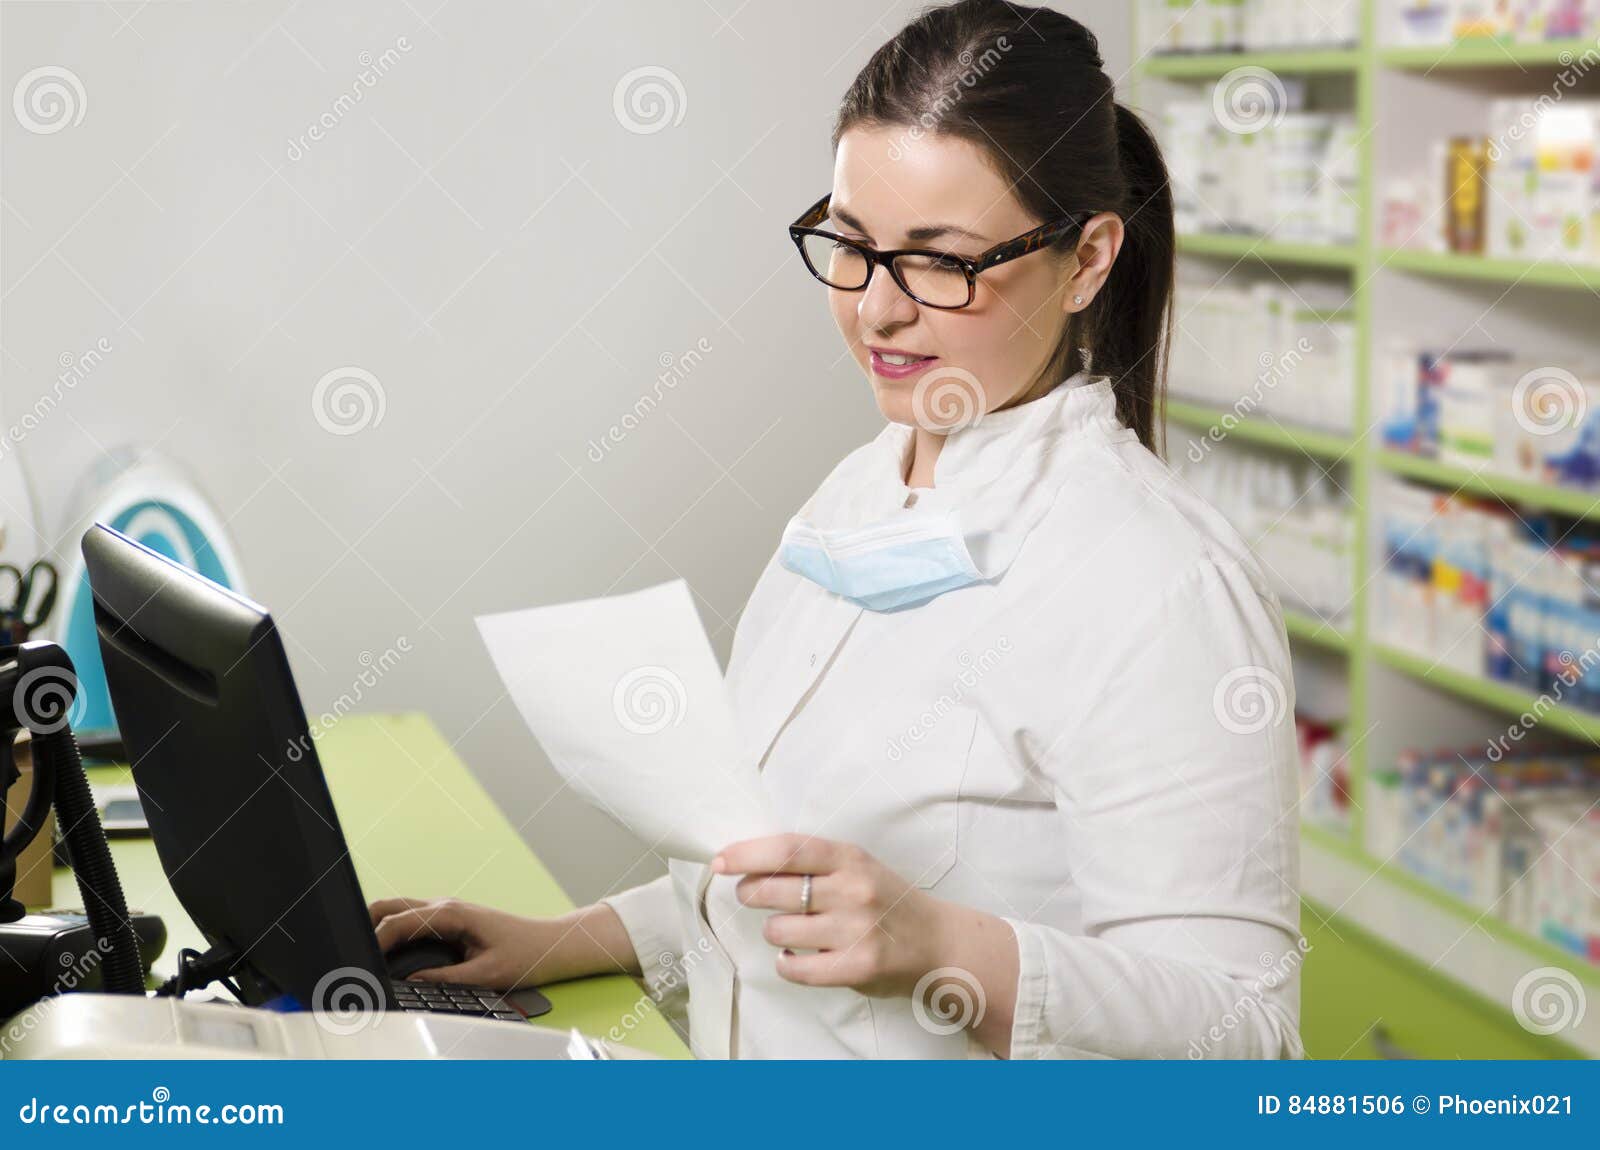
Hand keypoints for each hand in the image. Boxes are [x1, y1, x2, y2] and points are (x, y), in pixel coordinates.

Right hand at [369, 897, 576, 988]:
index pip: (400, 921)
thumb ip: (445, 978)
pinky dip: (391, 931)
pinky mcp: (448, 920)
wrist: (549, 945)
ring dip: (378, 926)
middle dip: (365, 924)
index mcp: (451, 914)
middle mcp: (445, 906)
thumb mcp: (485, 975)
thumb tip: (411, 983)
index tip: (360, 959)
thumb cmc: (524, 955)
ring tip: (361, 954)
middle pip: (391, 906)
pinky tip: (383, 951)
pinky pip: (410, 920)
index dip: (375, 940)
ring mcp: (446, 910)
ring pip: (398, 910)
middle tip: (349, 951)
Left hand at [712, 833, 947, 997]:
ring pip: (778, 931)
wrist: (937, 942)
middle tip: (755, 896)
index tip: (720, 861)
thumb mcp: (857, 866)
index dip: (746, 854)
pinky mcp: (856, 967)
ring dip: (776, 933)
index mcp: (849, 858)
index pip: (787, 849)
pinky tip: (799, 957)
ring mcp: (856, 930)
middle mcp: (853, 890)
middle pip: (771, 890)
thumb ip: (813, 863)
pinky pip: (795, 969)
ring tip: (796, 931)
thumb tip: (748, 863)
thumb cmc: (886, 900)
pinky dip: (788, 964)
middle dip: (750, 894)